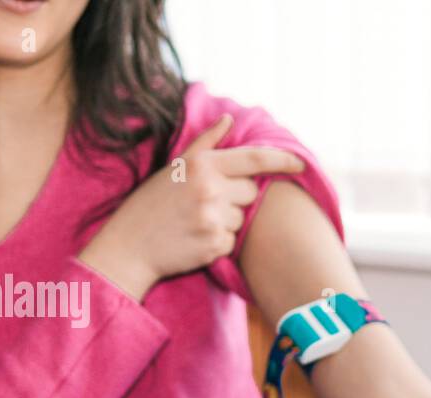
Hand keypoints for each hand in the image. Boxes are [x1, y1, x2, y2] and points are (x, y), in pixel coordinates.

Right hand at [79, 114, 305, 300]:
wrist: (129, 245)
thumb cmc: (152, 204)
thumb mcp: (174, 167)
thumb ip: (205, 143)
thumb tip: (229, 120)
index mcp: (202, 165)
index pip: (255, 159)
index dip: (282, 161)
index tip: (300, 165)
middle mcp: (210, 188)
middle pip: (251, 192)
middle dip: (237, 198)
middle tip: (205, 203)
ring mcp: (213, 218)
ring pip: (242, 219)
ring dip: (226, 222)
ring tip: (195, 222)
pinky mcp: (214, 245)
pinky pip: (233, 242)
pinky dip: (218, 243)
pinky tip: (195, 240)